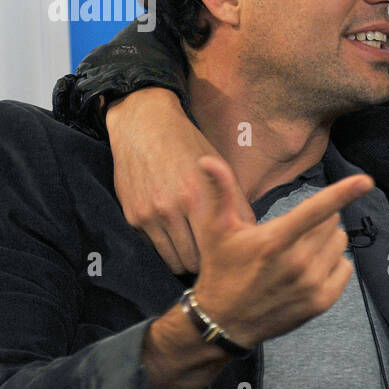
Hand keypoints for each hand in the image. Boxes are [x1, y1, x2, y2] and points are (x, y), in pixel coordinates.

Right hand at [106, 88, 219, 273]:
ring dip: (185, 260)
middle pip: (194, 261)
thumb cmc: (188, 145)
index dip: (224, 256)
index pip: (217, 247)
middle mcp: (172, 209)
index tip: (228, 255)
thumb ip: (237, 202)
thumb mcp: (220, 166)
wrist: (144, 125)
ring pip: (173, 261)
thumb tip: (254, 232)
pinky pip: (154, 247)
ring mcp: (150, 215)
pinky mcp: (133, 216)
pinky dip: (165, 248)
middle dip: (204, 262)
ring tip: (194, 251)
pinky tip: (174, 236)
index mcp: (199, 197)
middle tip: (212, 258)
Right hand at [188, 156, 372, 347]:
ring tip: (301, 251)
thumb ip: (219, 192)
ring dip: (327, 241)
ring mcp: (311, 284)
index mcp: (274, 240)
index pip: (315, 210)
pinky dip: (334, 264)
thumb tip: (207, 160)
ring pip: (340, 243)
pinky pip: (346, 267)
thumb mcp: (216, 230)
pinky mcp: (321, 302)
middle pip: (331, 223)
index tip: (366, 181)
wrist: (223, 321)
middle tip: (294, 233)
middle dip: (318, 221)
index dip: (342, 193)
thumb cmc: (222, 269)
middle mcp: (296, 263)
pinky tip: (311, 269)